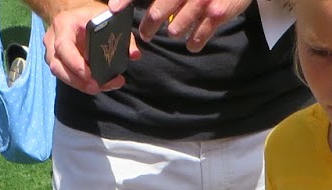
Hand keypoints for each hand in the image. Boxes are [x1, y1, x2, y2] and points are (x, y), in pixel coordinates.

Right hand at [44, 0, 135, 93]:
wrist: (75, 14)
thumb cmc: (91, 15)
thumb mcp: (106, 17)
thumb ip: (122, 34)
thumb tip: (135, 55)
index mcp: (64, 24)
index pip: (64, 46)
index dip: (75, 63)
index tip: (89, 75)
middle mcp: (53, 39)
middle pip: (58, 66)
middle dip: (77, 81)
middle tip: (96, 88)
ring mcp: (52, 53)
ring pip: (60, 74)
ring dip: (79, 85)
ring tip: (99, 88)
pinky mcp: (57, 63)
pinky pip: (66, 76)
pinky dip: (81, 83)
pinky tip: (98, 85)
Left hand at [128, 0, 252, 49]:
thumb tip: (124, 4)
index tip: (113, 8)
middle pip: (159, 9)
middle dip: (149, 25)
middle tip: (146, 34)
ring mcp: (202, 0)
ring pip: (176, 26)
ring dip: (175, 30)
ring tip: (174, 31)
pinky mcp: (218, 12)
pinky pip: (198, 35)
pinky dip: (193, 42)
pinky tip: (191, 43)